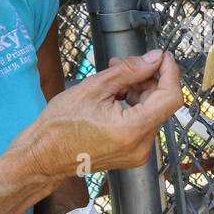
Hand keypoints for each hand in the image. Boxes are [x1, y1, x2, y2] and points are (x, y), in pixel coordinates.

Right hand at [29, 49, 182, 176]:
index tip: (163, 57)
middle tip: (123, 64)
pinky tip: (114, 97)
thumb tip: (153, 59)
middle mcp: (140, 146)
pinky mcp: (131, 154)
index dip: (170, 72)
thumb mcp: (94, 87)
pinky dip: (133, 107)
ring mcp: (137, 153)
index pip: (170, 96)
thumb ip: (129, 71)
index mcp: (133, 130)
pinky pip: (142, 124)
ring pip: (151, 112)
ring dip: (137, 92)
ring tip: (112, 80)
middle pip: (160, 103)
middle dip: (145, 79)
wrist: (43, 157)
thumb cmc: (59, 127)